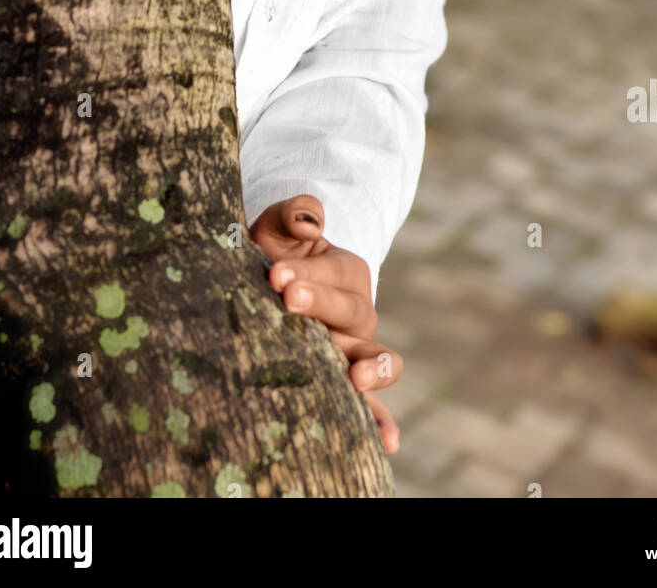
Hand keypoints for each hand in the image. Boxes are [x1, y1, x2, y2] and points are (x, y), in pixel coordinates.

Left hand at [249, 193, 402, 452]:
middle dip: (322, 305)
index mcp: (347, 271)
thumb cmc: (275, 255)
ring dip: (371, 369)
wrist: (270, 288)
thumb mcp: (278, 228)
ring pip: (375, 359)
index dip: (308, 272)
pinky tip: (387, 442)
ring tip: (356, 378)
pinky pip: (372, 404)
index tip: (275, 274)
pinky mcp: (348, 384)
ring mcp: (356, 350)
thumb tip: (311, 222)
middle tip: (288, 298)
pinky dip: (382, 420)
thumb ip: (294, 214)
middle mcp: (358, 312)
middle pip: (353, 312)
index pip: (336, 271)